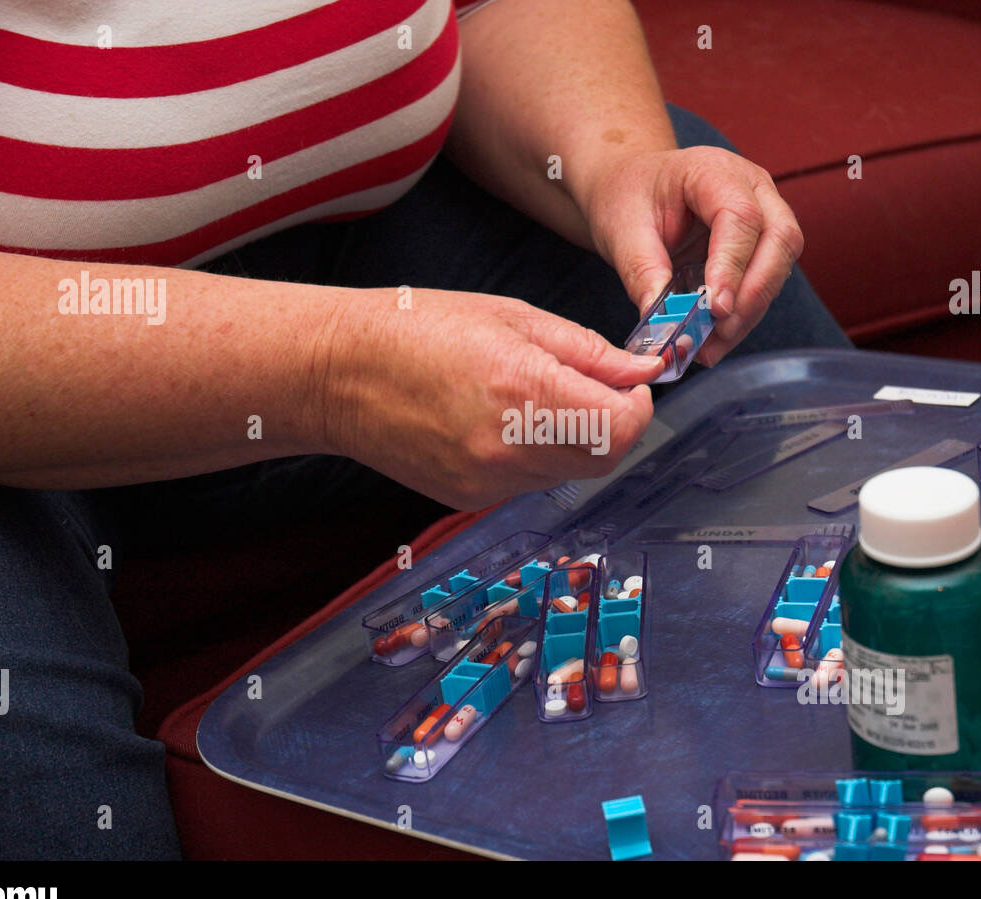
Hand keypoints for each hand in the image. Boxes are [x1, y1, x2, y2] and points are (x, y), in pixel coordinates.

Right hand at [310, 288, 662, 509]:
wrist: (339, 373)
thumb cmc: (418, 329)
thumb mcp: (515, 318)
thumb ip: (587, 351)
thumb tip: (641, 371)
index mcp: (526, 393)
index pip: (624, 428)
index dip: (637, 404)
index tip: (626, 383)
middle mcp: (510, 449)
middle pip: (606, 458)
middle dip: (611, 423)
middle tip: (588, 387)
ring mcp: (489, 482)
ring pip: (569, 472)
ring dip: (573, 439)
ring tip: (529, 397)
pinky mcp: (471, 498)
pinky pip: (529, 482)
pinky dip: (534, 455)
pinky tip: (498, 421)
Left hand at [579, 146, 804, 365]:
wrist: (630, 189)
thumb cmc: (627, 198)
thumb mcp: (622, 230)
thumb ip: (643, 272)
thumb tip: (665, 323)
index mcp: (714, 171)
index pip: (741, 216)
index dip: (733, 265)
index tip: (716, 308)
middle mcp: (752, 187)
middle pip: (780, 239)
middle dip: (753, 293)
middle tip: (719, 332)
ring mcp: (764, 214)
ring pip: (780, 265)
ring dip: (750, 312)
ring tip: (712, 346)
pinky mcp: (760, 244)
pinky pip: (765, 282)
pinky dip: (744, 315)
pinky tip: (717, 339)